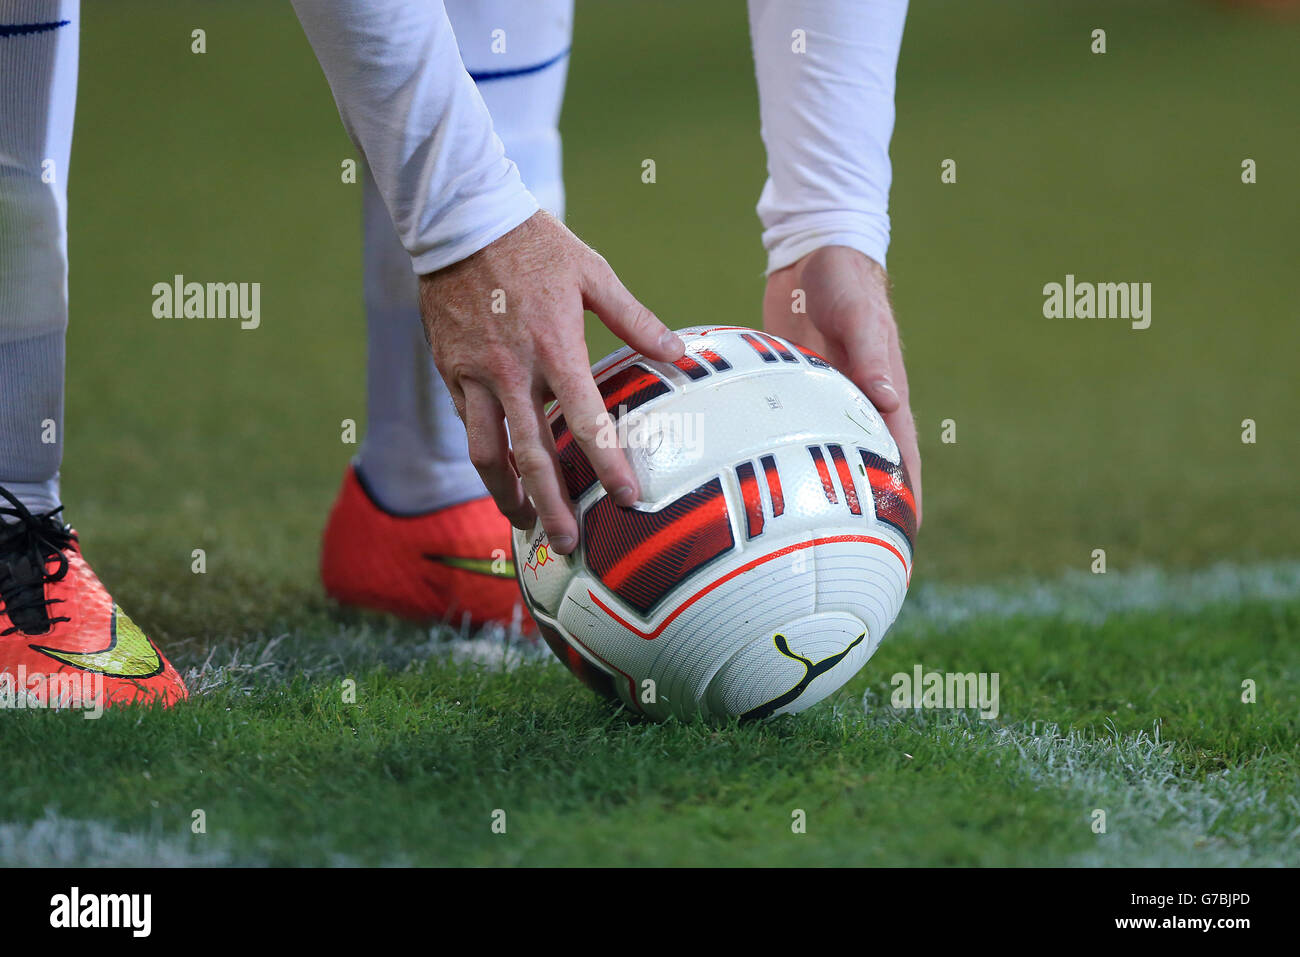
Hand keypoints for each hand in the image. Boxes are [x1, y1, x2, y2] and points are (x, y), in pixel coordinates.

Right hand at [420, 211, 684, 553]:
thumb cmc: (534, 244)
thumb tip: (679, 353)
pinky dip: (485, 456)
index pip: (585, 422)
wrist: (459, 220)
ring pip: (485, 454)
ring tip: (523, 523)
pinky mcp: (450, 372)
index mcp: (555, 347)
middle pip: (529, 456)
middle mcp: (512, 371)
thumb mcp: (592, 273)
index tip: (625, 499)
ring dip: (505, 495)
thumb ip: (635, 319)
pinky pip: (469, 425)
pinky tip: (500, 474)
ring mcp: (475, 375)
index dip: (606, 465)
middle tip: (566, 542)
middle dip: (549, 506)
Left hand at [763, 246, 921, 526]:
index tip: (903, 538)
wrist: (813, 251)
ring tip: (796, 535)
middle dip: (861, 507)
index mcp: (885, 393)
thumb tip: (885, 399)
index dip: (905, 496)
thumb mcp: (859, 315)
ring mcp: (824, 399)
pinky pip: (787, 429)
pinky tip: (755, 480)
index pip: (901, 455)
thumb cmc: (846, 280)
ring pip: (823, 454)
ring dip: (816, 487)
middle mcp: (857, 403)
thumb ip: (870, 355)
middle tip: (848, 555)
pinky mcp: (794, 388)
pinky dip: (779, 454)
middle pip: (864, 465)